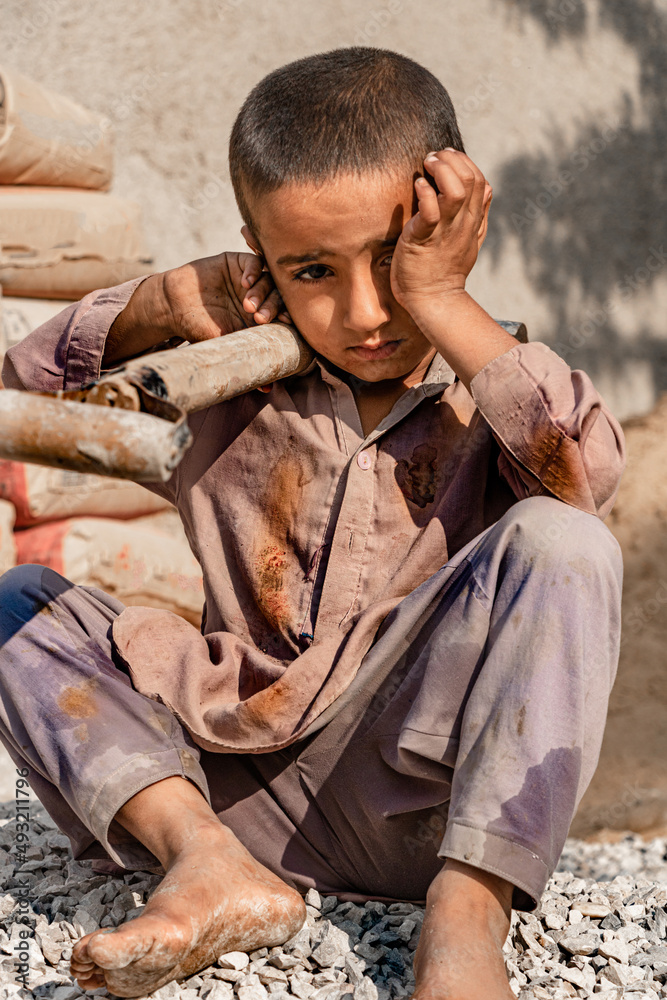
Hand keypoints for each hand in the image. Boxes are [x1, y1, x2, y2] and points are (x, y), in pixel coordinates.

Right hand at [105, 252, 290, 365]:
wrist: (173, 306)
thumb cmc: (198, 329)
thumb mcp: (223, 345)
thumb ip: (246, 359)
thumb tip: (268, 388)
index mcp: (259, 317)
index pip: (281, 314)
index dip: (285, 318)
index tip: (283, 325)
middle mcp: (257, 297)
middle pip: (278, 296)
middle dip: (272, 307)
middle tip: (259, 317)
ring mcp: (248, 280)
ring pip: (269, 279)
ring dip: (262, 291)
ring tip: (247, 304)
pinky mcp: (236, 263)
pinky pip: (255, 262)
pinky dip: (254, 271)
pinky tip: (245, 282)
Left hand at [390, 149, 492, 312]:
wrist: (434, 300)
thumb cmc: (446, 269)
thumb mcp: (470, 239)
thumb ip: (479, 213)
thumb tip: (488, 188)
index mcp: (473, 220)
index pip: (480, 180)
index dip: (464, 162)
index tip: (445, 158)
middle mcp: (463, 223)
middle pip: (471, 179)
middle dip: (451, 160)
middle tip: (433, 158)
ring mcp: (445, 231)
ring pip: (456, 190)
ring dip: (441, 171)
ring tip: (426, 166)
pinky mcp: (424, 239)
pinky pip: (430, 210)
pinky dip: (424, 192)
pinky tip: (418, 186)